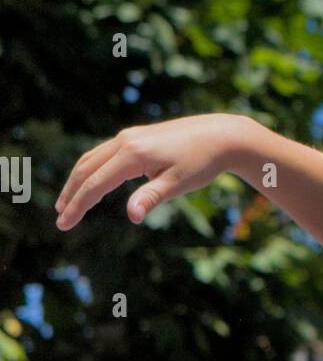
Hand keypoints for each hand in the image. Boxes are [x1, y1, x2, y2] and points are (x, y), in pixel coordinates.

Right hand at [54, 114, 257, 229]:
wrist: (222, 135)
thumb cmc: (202, 162)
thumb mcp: (178, 184)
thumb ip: (151, 199)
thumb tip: (131, 217)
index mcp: (132, 154)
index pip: (95, 184)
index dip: (78, 206)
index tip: (64, 225)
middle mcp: (125, 141)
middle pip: (86, 169)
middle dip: (72, 194)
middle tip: (61, 218)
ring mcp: (129, 136)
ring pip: (93, 158)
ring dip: (78, 180)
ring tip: (69, 202)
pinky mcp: (136, 137)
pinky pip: (105, 154)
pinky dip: (92, 169)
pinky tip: (93, 183)